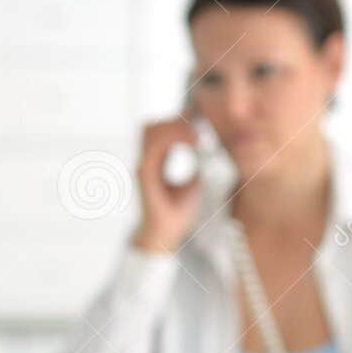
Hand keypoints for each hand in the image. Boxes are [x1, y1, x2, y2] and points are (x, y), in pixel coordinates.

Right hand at [131, 116, 202, 254]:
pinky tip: (192, 141)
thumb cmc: (175, 211)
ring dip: (173, 126)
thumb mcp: (193, 183)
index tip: (198, 120)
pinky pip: (154, 148)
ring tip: (195, 131)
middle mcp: (146, 161)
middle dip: (173, 119)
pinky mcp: (145, 174)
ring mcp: (143, 166)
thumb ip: (196, 166)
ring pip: (149, 131)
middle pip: (151, 126)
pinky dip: (172, 139)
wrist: (166, 233)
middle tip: (197, 121)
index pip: (160, 132)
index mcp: (155, 162)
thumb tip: (207, 151)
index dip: (176, 121)